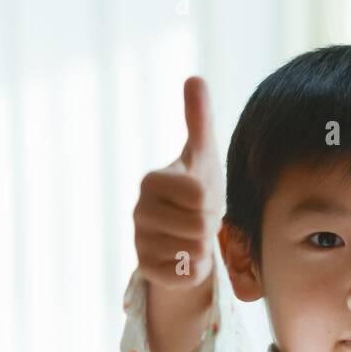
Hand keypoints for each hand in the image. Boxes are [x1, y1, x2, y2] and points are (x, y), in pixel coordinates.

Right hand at [134, 76, 223, 289]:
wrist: (185, 231)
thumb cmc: (196, 188)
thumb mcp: (202, 152)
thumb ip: (199, 117)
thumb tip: (194, 77)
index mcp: (151, 180)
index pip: (200, 193)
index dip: (211, 197)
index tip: (201, 195)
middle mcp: (139, 211)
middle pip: (200, 223)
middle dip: (210, 223)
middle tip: (200, 218)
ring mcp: (139, 242)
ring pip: (195, 250)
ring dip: (204, 245)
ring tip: (193, 235)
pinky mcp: (147, 271)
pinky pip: (187, 274)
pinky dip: (196, 269)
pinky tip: (185, 256)